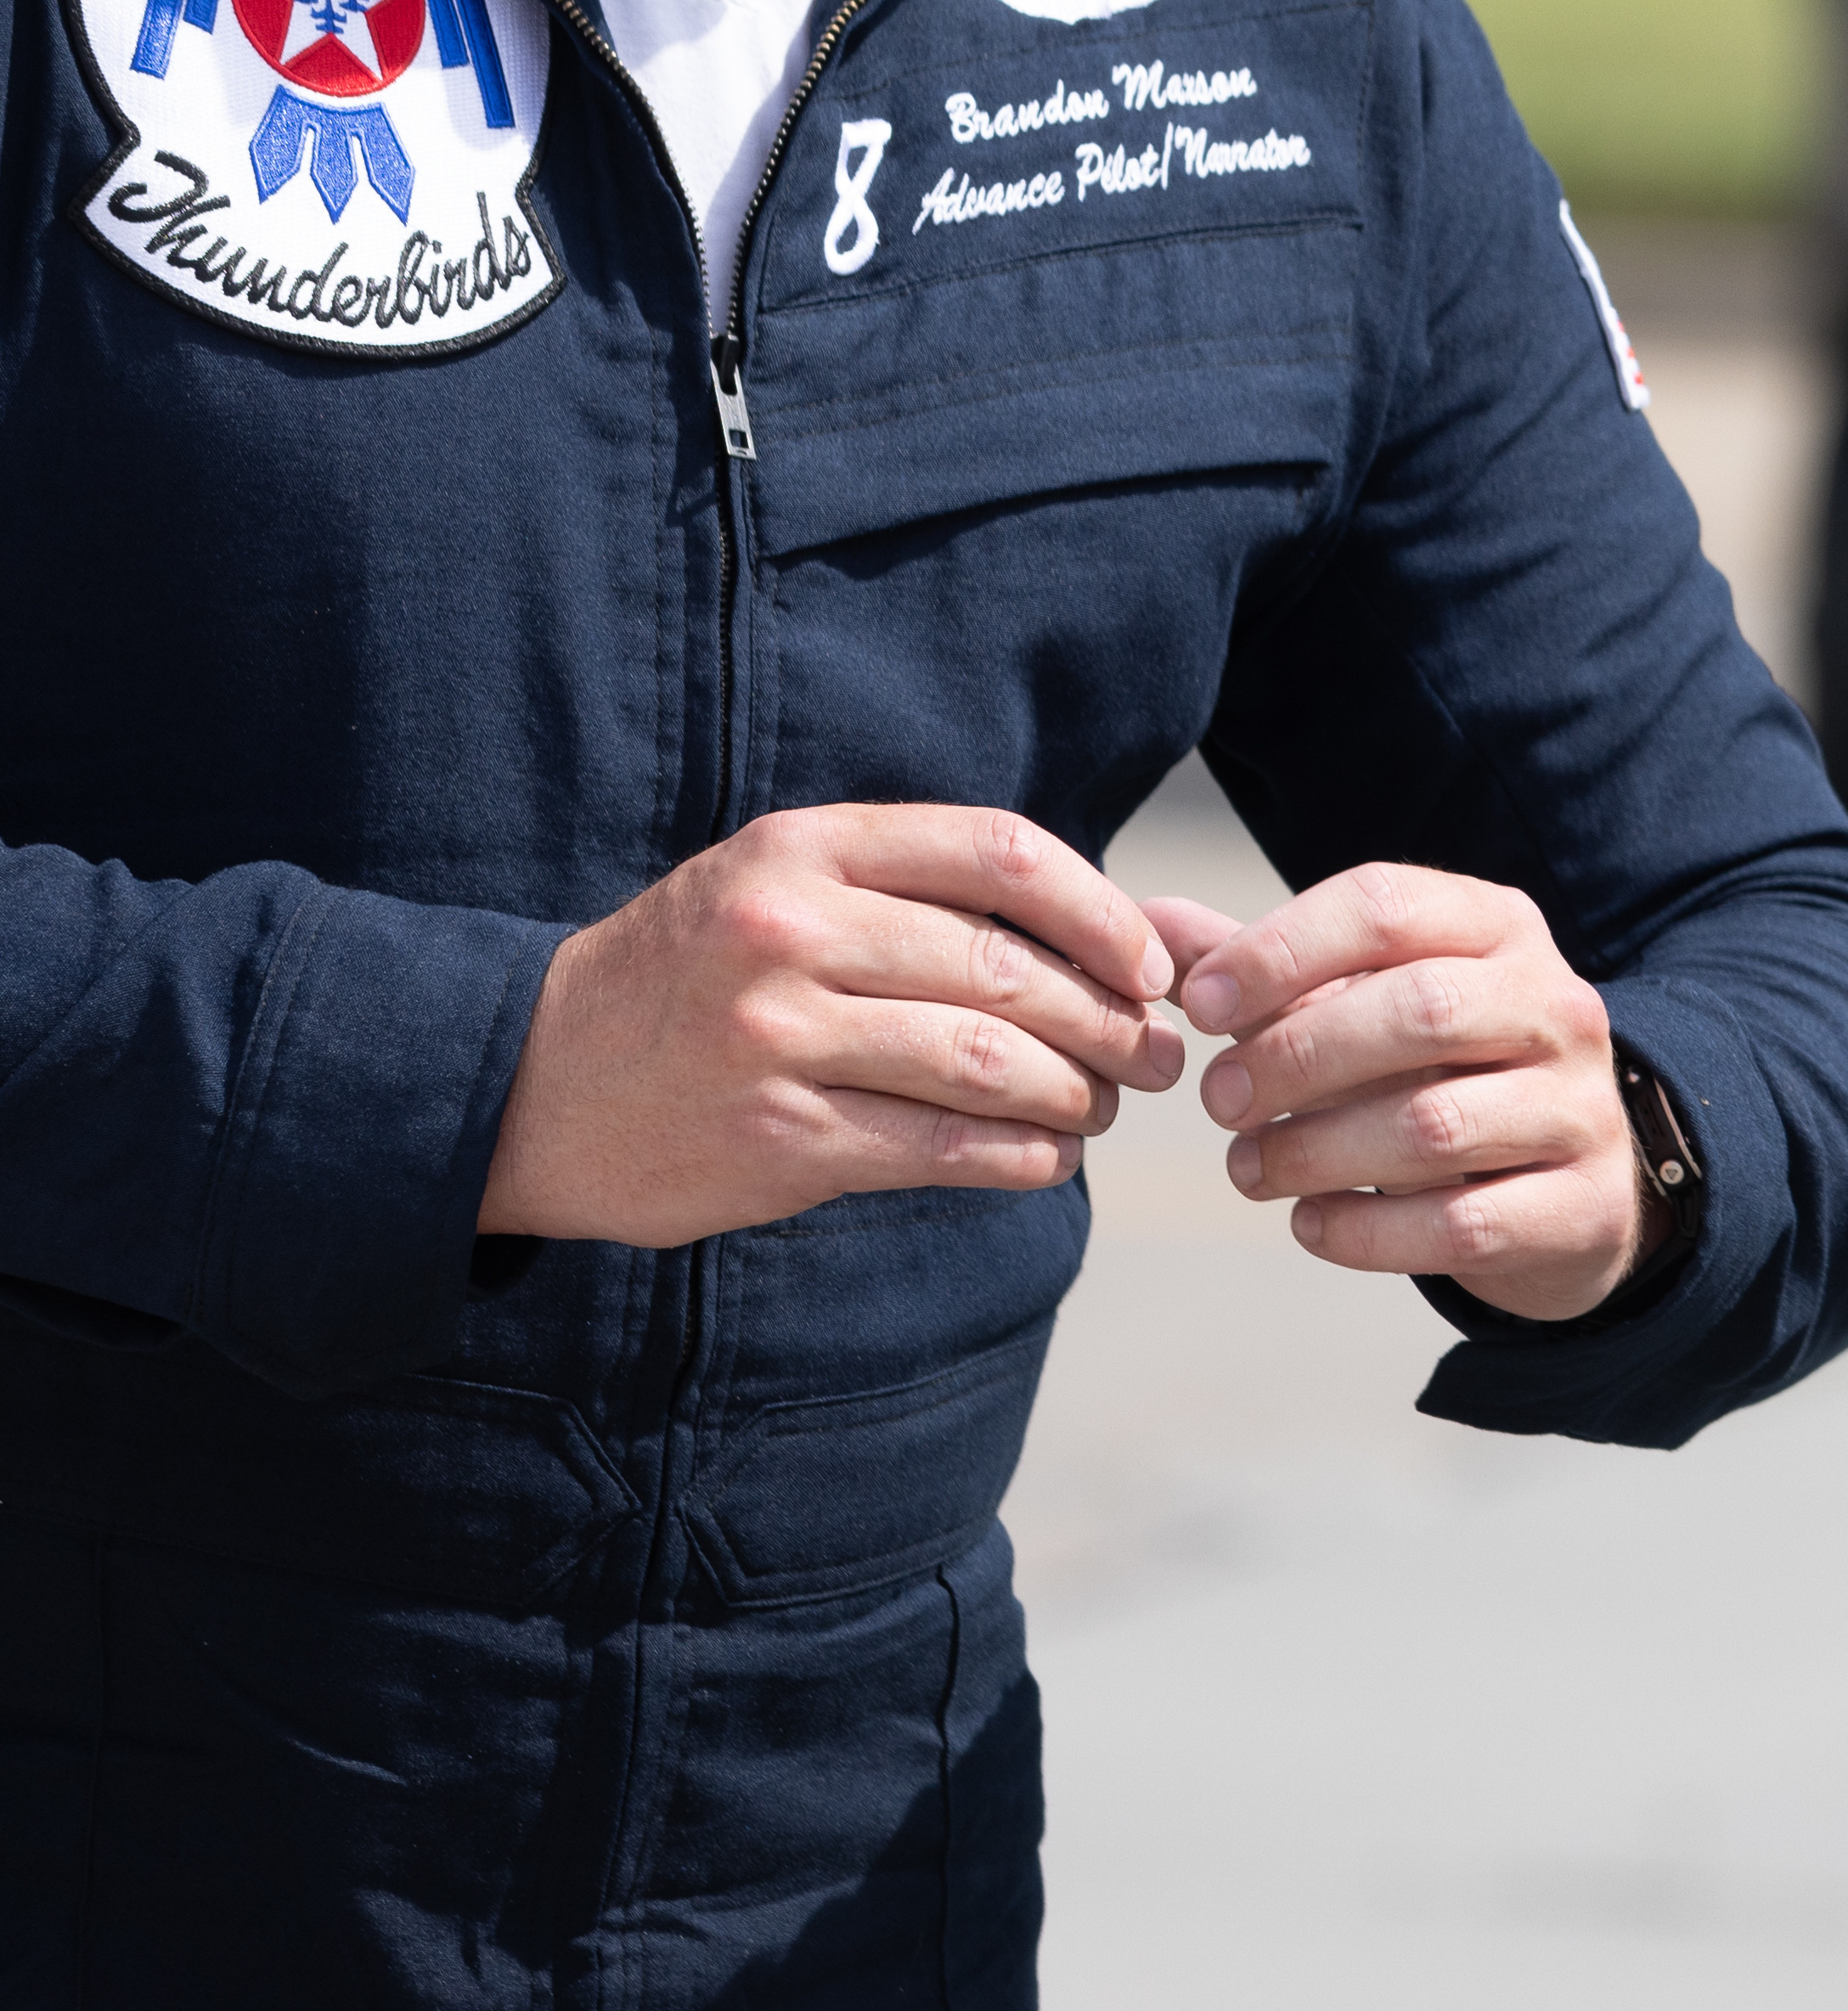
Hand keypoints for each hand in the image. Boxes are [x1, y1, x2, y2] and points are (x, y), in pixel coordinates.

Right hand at [482, 803, 1186, 1245]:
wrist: (527, 1083)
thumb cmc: (692, 980)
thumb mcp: (783, 891)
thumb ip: (921, 895)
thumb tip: (1116, 932)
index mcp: (802, 852)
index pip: (1002, 855)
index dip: (1104, 914)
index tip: (1151, 965)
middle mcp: (787, 934)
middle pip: (1010, 971)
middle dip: (1112, 1023)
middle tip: (1158, 1056)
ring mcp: (776, 1040)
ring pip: (991, 1064)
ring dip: (1077, 1096)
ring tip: (1103, 1107)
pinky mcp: (777, 1141)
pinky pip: (945, 1149)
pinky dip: (1022, 1158)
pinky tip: (1046, 1158)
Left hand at [1152, 865, 1646, 1322]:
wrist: (1578, 1182)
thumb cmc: (1445, 1072)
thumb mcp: (1370, 1003)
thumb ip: (1271, 969)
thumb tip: (1154, 920)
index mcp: (1500, 930)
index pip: (1385, 908)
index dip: (1279, 951)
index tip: (1200, 1007)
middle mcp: (1557, 1006)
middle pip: (1418, 1011)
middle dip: (1293, 1058)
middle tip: (1216, 1102)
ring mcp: (1580, 1109)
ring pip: (1433, 1125)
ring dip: (1312, 1152)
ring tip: (1248, 1169)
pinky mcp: (1579, 1208)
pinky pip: (1457, 1225)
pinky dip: (1363, 1232)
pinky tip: (1310, 1223)